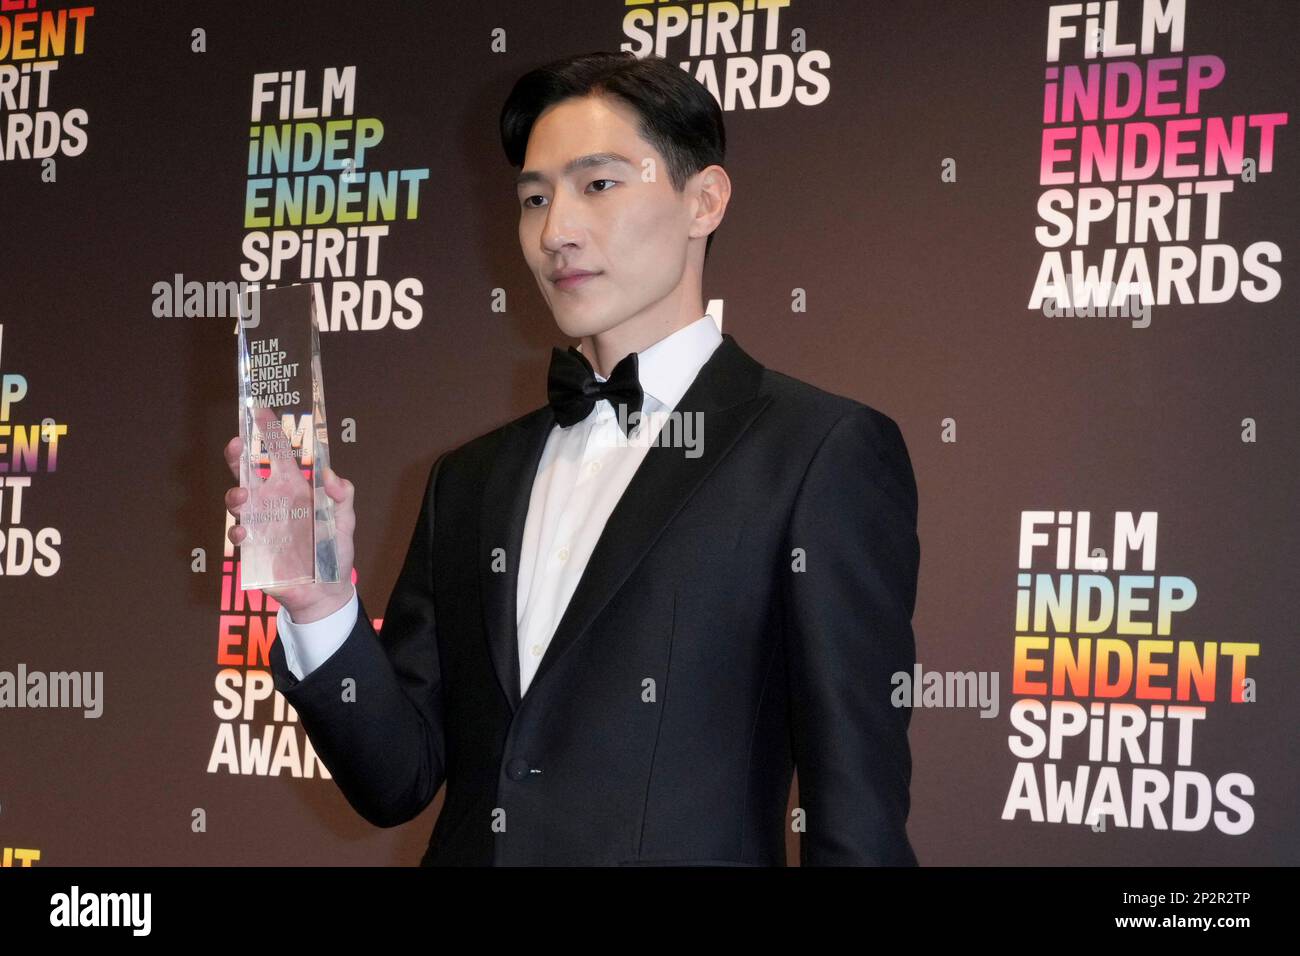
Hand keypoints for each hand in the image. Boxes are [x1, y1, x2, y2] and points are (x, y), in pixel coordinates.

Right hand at [223, 423, 356, 623]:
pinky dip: (239, 531)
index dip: (269, 433)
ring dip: (235, 495)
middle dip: (238, 457)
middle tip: (235, 444)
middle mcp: (272, 502)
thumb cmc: (333, 551)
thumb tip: (332, 477)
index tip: (260, 411)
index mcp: (294, 489)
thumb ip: (342, 496)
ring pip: (238, 501)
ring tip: (243, 495)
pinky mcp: (254, 548)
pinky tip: (246, 531)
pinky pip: (239, 535)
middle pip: (248, 472)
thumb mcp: (345, 520)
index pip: (278, 455)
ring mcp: (260, 523)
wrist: (325, 591)